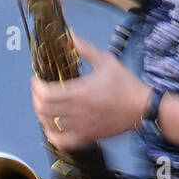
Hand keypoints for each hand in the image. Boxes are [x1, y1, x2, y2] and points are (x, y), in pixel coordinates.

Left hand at [31, 31, 152, 151]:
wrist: (143, 108)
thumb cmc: (127, 85)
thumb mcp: (106, 60)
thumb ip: (84, 48)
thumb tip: (70, 35)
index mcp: (81, 91)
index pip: (46, 93)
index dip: (36, 86)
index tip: (36, 80)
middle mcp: (79, 111)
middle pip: (43, 109)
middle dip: (36, 99)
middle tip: (39, 92)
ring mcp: (82, 126)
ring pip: (49, 125)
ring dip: (42, 115)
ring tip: (44, 107)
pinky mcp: (88, 137)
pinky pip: (62, 142)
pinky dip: (52, 135)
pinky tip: (53, 127)